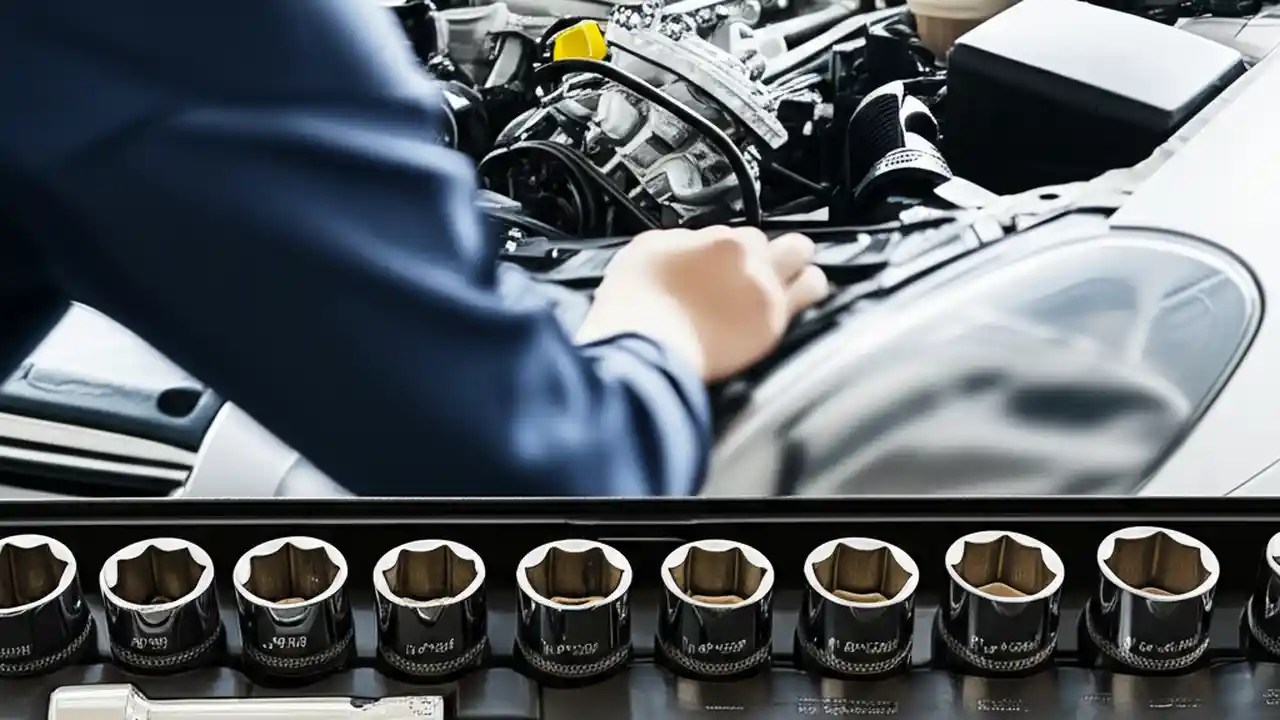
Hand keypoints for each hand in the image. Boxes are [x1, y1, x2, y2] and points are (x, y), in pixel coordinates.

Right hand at [576, 225, 828, 381]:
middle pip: (786, 245)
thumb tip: (692, 245)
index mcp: (724, 241)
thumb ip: (681, 241)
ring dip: (800, 272)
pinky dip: (803, 298)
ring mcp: (766, 296)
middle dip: (777, 253)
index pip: (741, 235)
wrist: (644, 344)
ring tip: (793, 281)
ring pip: (808, 272)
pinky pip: (807, 302)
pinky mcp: (772, 328)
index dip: (731, 250)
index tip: (721, 264)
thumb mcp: (648, 248)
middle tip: (764, 266)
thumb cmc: (636, 301)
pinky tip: (798, 302)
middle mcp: (752, 263)